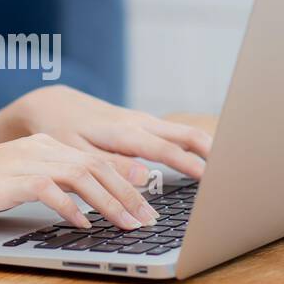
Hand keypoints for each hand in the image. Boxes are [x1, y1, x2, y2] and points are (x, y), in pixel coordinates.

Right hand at [0, 133, 160, 228]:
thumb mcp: (15, 183)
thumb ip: (48, 186)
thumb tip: (82, 207)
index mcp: (44, 144)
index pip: (96, 160)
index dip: (125, 183)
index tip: (145, 206)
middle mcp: (39, 147)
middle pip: (97, 166)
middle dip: (129, 195)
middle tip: (148, 220)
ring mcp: (24, 161)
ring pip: (82, 176)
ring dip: (110, 203)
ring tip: (128, 225)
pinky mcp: (9, 180)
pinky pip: (50, 191)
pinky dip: (72, 208)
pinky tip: (84, 225)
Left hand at [8, 86, 212, 183]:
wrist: (51, 104)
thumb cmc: (62, 130)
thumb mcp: (77, 152)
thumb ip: (111, 166)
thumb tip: (143, 177)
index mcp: (124, 132)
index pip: (166, 150)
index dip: (189, 165)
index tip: (209, 178)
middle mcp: (139, 123)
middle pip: (186, 134)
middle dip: (212, 151)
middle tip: (232, 171)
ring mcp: (143, 121)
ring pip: (184, 132)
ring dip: (207, 148)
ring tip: (229, 167)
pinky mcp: (142, 124)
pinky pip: (175, 133)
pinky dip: (194, 145)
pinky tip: (205, 158)